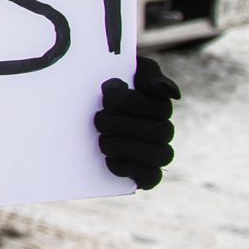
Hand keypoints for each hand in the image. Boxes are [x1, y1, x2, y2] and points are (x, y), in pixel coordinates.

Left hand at [95, 55, 179, 189]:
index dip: (131, 102)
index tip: (105, 96)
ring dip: (127, 147)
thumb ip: (149, 74)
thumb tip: (172, 94)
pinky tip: (109, 159)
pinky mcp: (144, 174)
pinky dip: (130, 169)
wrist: (75, 104)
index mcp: (160, 106)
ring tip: (102, 139)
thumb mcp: (125, 69)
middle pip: (161, 132)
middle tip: (99, 119)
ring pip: (161, 156)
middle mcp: (162, 130)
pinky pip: (150, 178)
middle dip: (125, 125)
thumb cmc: (104, 82)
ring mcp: (155, 153)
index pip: (160, 108)